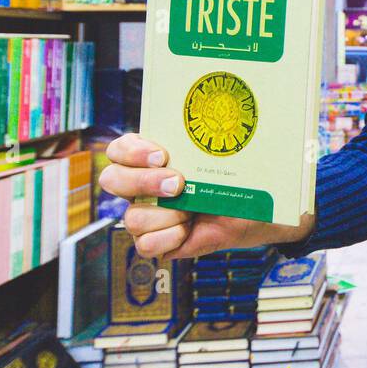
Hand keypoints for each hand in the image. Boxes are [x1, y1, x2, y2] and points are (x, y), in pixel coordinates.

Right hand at [98, 133, 314, 257]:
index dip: (132, 152)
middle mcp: (140, 186)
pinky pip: (146, 245)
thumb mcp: (225, 153)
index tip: (162, 155)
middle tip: (178, 183)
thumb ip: (211, 138)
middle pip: (112, 180)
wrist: (254, 211)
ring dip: (167, 215)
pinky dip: (169, 238)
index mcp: (149, 158)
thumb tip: (225, 123)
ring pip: (132, 217)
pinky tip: (188, 229)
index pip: (118, 149)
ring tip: (192, 210)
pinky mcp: (157, 242)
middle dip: (144, 182)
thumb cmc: (237, 176)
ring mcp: (147, 214)